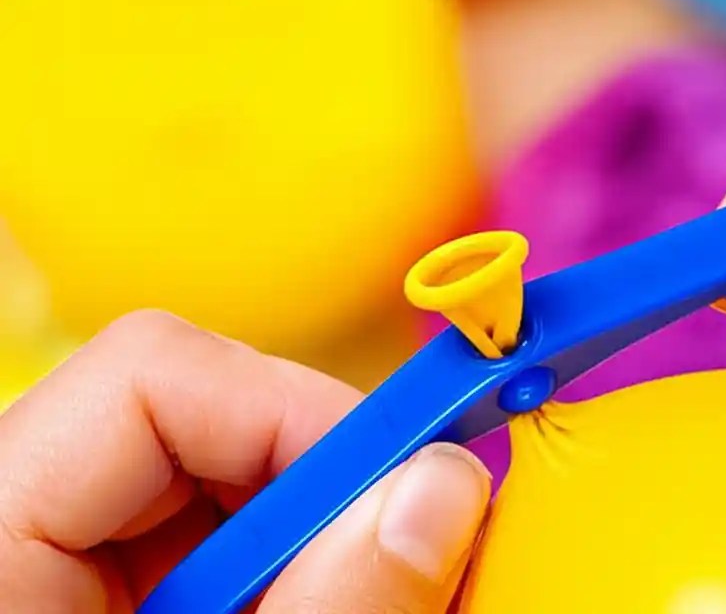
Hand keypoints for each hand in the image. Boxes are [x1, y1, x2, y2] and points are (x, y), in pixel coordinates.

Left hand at [0, 311, 490, 612]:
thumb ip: (325, 604)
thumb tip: (445, 489)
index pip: (155, 372)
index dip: (302, 411)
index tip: (414, 482)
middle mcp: (22, 511)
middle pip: (209, 411)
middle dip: (336, 481)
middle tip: (424, 552)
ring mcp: (65, 552)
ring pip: (234, 471)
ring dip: (333, 529)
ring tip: (385, 589)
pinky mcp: (112, 585)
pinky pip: (225, 529)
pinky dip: (306, 565)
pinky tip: (337, 601)